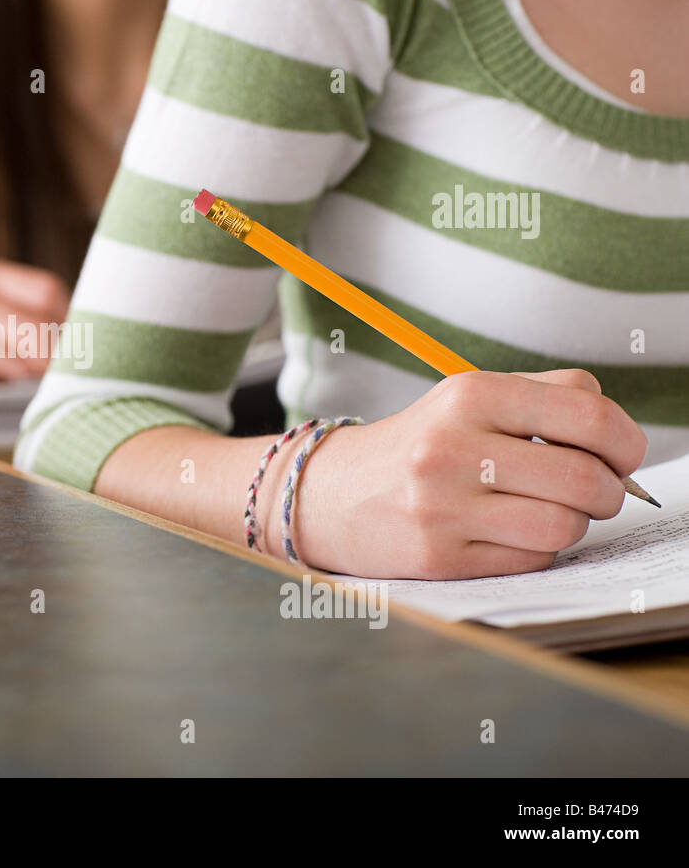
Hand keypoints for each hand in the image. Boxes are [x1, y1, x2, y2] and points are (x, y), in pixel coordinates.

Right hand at [0, 257, 69, 390]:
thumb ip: (18, 308)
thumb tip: (75, 340)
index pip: (47, 291)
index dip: (67, 319)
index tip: (71, 340)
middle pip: (39, 330)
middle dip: (54, 357)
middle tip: (58, 372)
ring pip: (20, 363)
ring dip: (27, 378)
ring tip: (14, 377)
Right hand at [263, 369, 647, 579]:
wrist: (330, 494)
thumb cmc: (419, 446)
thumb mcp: (468, 401)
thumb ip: (547, 401)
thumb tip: (622, 447)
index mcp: (468, 395)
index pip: (588, 413)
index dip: (625, 441)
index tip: (622, 455)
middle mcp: (452, 446)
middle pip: (585, 478)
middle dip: (608, 492)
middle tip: (596, 492)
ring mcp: (442, 505)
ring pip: (563, 526)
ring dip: (571, 525)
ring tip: (547, 511)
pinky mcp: (439, 556)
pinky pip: (529, 559)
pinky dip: (534, 549)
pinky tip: (506, 533)